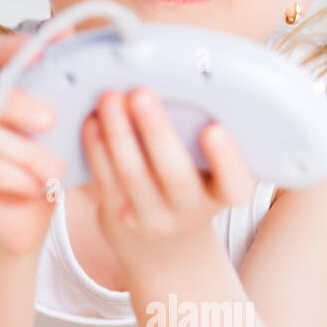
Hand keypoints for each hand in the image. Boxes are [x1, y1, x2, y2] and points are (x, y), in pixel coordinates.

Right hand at [0, 32, 66, 257]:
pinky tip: (39, 185)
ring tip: (56, 169)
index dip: (9, 48)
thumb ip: (54, 88)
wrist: (21, 222)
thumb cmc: (37, 164)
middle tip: (51, 120)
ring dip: (28, 152)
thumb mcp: (52, 124)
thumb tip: (72, 41)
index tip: (43, 50)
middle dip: (16, 103)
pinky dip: (20, 177)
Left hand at [81, 86, 255, 266]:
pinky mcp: (116, 215)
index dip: (227, 159)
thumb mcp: (209, 172)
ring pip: (132, 176)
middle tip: (140, 93)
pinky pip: (104, 180)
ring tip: (109, 98)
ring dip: (117, 133)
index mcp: (222, 194)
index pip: (235, 185)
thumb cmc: (190, 186)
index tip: (214, 129)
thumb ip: (202, 137)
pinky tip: (91, 120)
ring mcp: (151, 218)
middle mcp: (190, 210)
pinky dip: (96, 147)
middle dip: (156, 131)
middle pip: (175, 176)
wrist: (163, 247)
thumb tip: (186, 79)